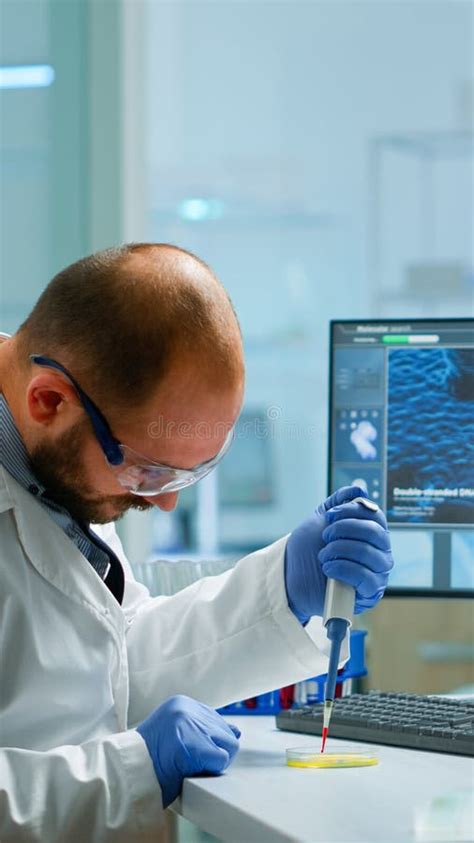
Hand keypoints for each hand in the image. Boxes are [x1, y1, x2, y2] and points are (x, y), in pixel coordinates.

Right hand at [136, 695, 240, 807]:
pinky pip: (221, 760)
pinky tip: (192, 771)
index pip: (215, 719)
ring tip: (191, 766)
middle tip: (193, 762)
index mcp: (181, 703)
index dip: (210, 740)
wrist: (127, 774)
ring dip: (214, 762)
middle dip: (215, 751)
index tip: (196, 751)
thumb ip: (201, 727)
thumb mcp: (175, 731)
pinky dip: (211, 770)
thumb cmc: (149, 759)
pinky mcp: (195, 745)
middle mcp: (188, 709)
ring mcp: (191, 726)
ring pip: (229, 746)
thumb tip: (236, 731)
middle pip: (226, 732)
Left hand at [284, 486, 393, 622]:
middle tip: (325, 536)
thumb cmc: (309, 549)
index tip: (329, 515)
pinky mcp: (369, 594)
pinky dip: (342, 569)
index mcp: (371, 533)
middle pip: (376, 533)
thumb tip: (360, 489)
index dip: (352, 511)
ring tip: (323, 555)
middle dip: (345, 530)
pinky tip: (328, 568)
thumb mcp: (321, 519)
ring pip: (369, 554)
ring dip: (340, 550)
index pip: (376, 516)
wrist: (292, 577)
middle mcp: (380, 552)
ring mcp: (377, 573)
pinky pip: (366, 578)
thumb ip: (339, 502)